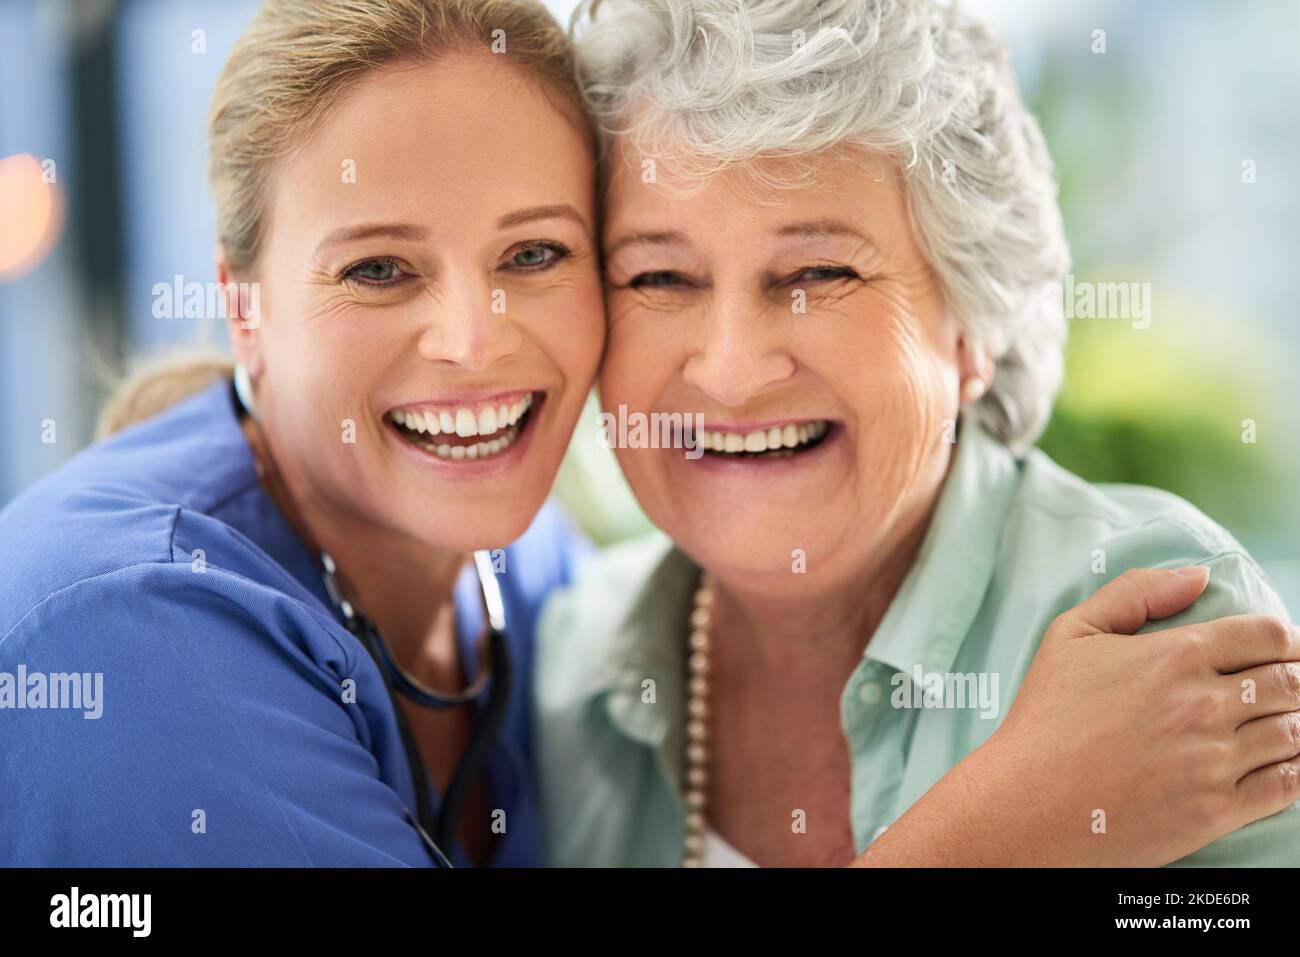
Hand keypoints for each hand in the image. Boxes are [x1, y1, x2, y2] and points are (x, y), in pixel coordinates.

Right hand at [853, 566, 1299, 865]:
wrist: (1028, 802)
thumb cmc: (1045, 716)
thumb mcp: (1072, 634)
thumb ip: (1135, 593)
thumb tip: (1197, 577)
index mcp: (1175, 654)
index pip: (1267, 635)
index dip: (1284, 639)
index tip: (1281, 649)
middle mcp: (1204, 704)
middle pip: (1289, 682)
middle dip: (1293, 680)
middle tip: (1282, 687)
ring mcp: (1214, 760)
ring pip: (1293, 732)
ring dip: (1292, 724)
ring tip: (1278, 724)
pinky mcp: (1216, 810)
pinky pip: (1286, 785)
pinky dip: (1293, 770)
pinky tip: (1279, 764)